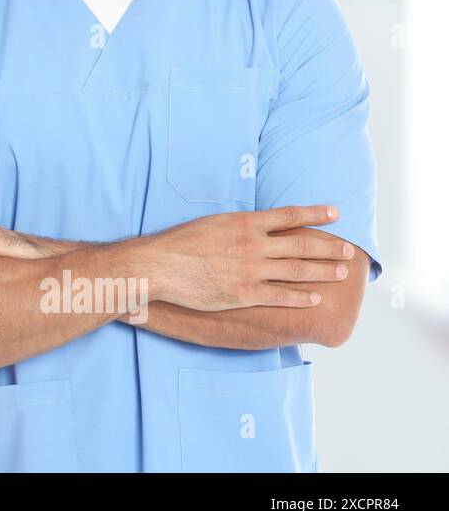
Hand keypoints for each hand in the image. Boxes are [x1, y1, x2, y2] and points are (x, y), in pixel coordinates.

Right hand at [146, 204, 352, 311]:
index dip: (316, 213)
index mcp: (245, 223)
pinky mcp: (244, 294)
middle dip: (329, 247)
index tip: (336, 213)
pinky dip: (301, 297)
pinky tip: (315, 297)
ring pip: (297, 270)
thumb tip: (256, 226)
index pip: (290, 215)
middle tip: (349, 251)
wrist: (160, 265)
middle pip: (301, 244)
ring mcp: (251, 270)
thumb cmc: (179, 243)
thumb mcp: (212, 223)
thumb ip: (238, 226)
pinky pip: (281, 296)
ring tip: (340, 272)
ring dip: (323, 271)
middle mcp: (253, 244)